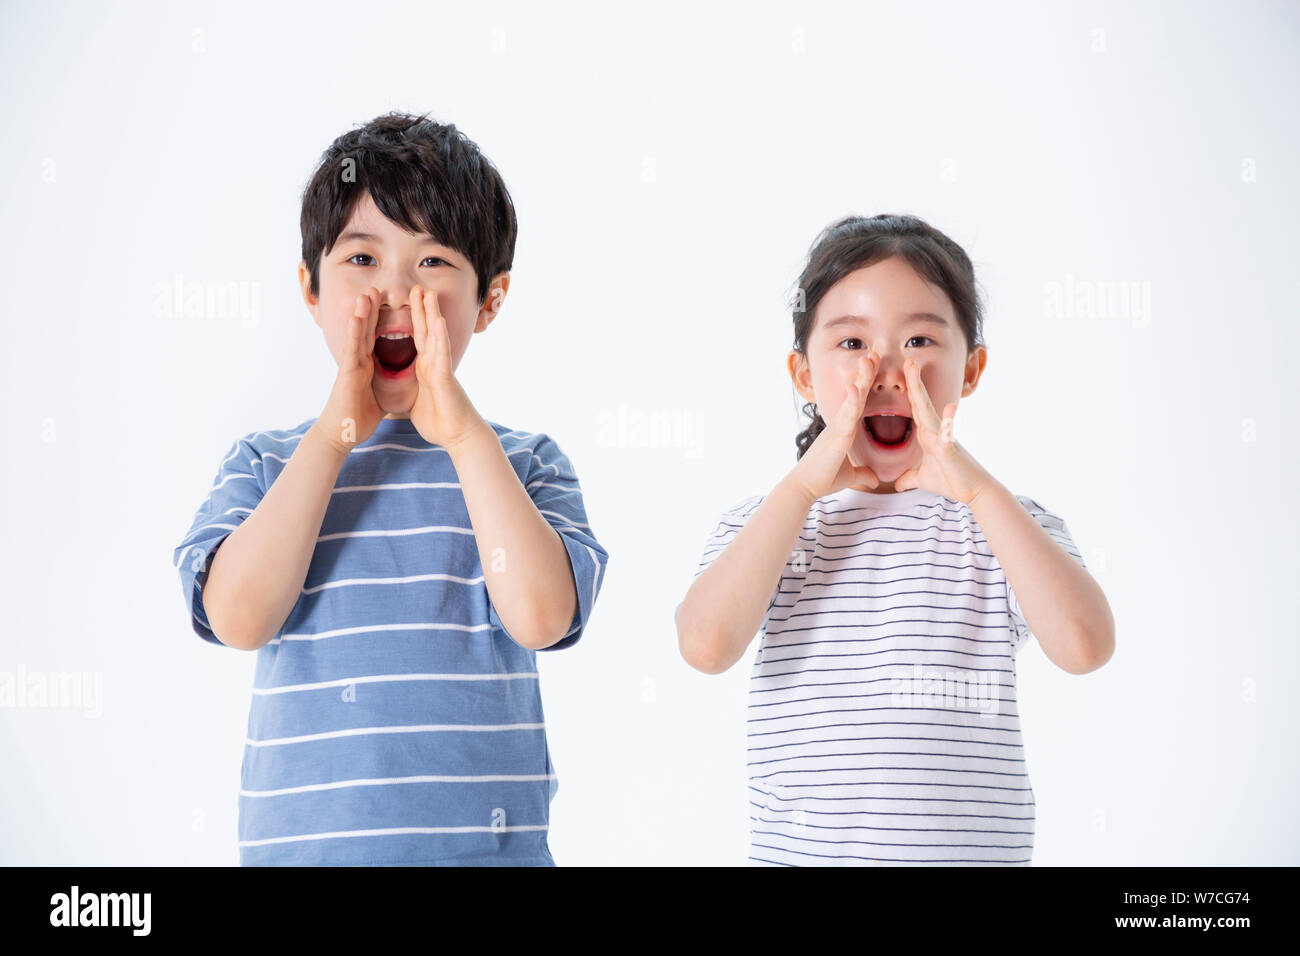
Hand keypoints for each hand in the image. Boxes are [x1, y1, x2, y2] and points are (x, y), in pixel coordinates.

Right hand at [312, 288, 384, 454]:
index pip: (373, 338)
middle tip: (374, 288)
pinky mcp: (348, 374)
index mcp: (366, 366)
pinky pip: (352, 350)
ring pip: (357, 335)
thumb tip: (397, 380)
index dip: (378, 320)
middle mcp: (358, 362)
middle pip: (365, 331)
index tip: (384, 302)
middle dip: (370, 310)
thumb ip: (385, 383)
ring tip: (366, 293)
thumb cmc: (358, 416)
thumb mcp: (379, 395)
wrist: (343, 433)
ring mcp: (351, 366)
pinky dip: (354, 332)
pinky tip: (356, 317)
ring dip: (361, 313)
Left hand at [408, 285, 485, 448]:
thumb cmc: (441, 422)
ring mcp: (441, 369)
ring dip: (432, 314)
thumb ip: (413, 388)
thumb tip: (404, 386)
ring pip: (435, 337)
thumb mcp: (418, 401)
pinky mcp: (445, 379)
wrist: (459, 437)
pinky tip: (438, 322)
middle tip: (418, 286)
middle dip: (422, 309)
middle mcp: (434, 365)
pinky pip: (441, 355)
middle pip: (427, 331)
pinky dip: (439, 338)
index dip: (414, 320)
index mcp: (426, 369)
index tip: (408, 301)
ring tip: (429, 293)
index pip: (418, 339)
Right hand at [787, 351, 881, 501]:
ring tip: (868, 359)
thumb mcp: (851, 476)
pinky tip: (857, 386)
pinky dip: (853, 401)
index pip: (859, 401)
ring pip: (852, 398)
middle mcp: (840, 423)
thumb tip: (874, 479)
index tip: (874, 365)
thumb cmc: (824, 479)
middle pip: (856, 392)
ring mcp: (838, 427)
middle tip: (873, 352)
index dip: (866, 383)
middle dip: (865, 372)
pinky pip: (847, 415)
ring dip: (861, 378)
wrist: (806, 486)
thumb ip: (863, 474)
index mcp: (844, 428)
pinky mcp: (836, 436)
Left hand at [892, 358, 992, 505]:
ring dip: (921, 391)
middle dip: (913, 380)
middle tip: (908, 359)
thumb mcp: (923, 479)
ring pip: (929, 411)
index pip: (914, 409)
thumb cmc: (952, 481)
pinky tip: (949, 409)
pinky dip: (948, 423)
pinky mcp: (951, 449)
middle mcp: (934, 431)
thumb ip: (909, 477)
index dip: (907, 391)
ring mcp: (943, 438)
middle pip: (920, 402)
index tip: (898, 373)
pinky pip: (948, 435)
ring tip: (915, 370)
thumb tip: (896, 484)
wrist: (975, 491)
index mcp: (926, 435)